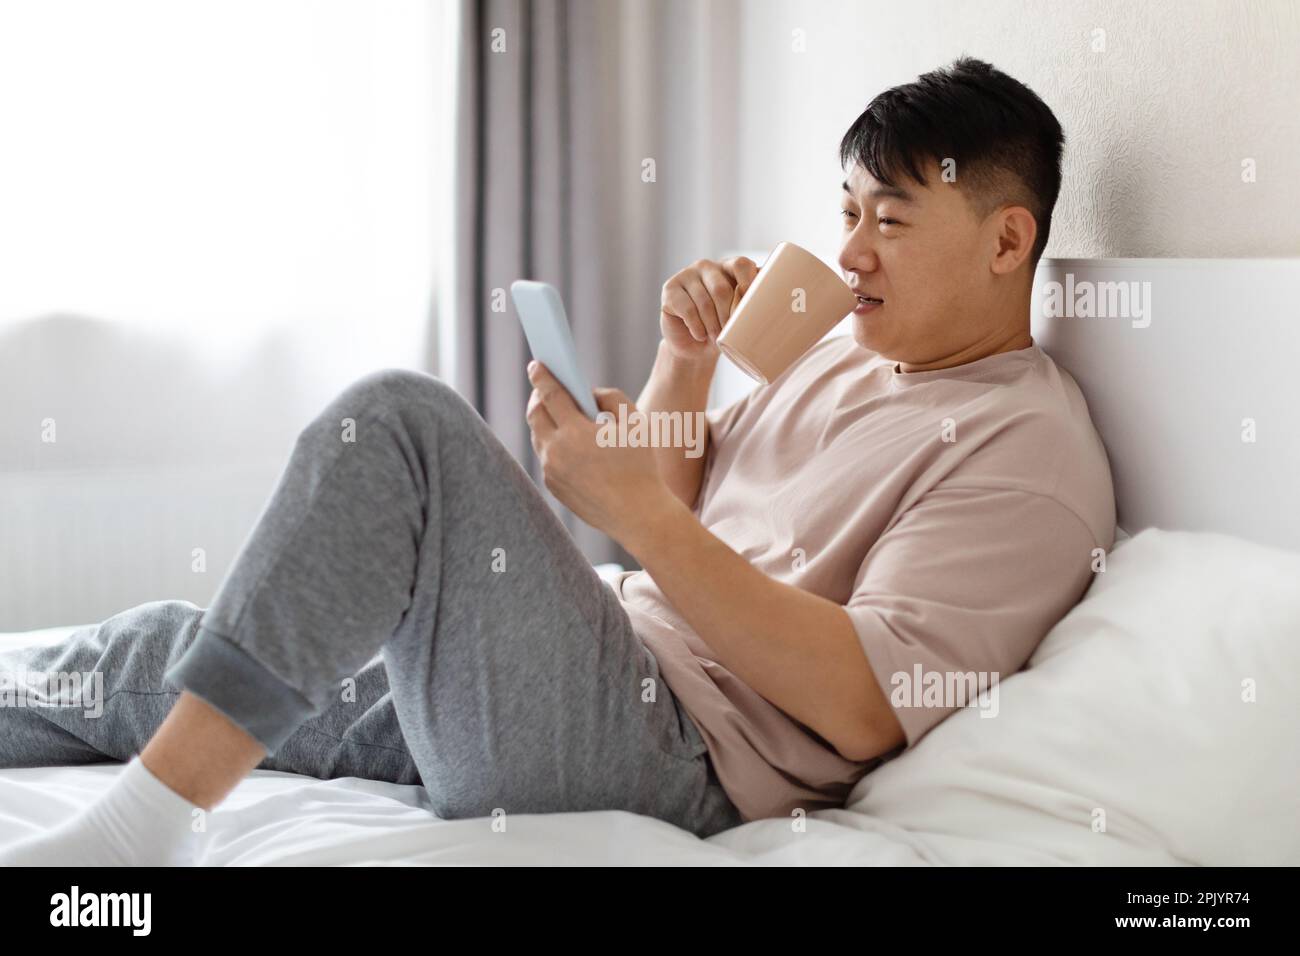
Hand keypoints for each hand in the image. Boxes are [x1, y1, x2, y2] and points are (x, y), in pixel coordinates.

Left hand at [525, 360, 671, 540]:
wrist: (639, 515)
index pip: (550, 395)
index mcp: (575, 433)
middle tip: (546, 387)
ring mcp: (552, 472)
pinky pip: (547, 458)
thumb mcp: (635, 422)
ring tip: (555, 411)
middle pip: (536, 415)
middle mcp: (556, 452)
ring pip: (539, 437)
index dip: (542, 376)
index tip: (536, 364)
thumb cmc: (641, 466)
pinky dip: (553, 444)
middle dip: (539, 397)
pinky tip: (565, 439)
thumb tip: (589, 394)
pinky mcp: (554, 487)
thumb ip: (610, 397)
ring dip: (545, 421)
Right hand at [660, 255, 759, 362]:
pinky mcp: (669, 289)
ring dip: (713, 325)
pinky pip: (687, 309)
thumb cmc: (724, 329)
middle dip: (728, 316)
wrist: (695, 346)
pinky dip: (696, 327)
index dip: (749, 282)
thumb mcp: (743, 315)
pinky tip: (699, 335)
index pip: (741, 264)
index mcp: (728, 267)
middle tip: (729, 333)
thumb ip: (759, 301)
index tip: (755, 304)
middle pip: (721, 288)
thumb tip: (789, 300)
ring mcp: (686, 276)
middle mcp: (706, 266)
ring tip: (715, 338)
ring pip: (704, 302)